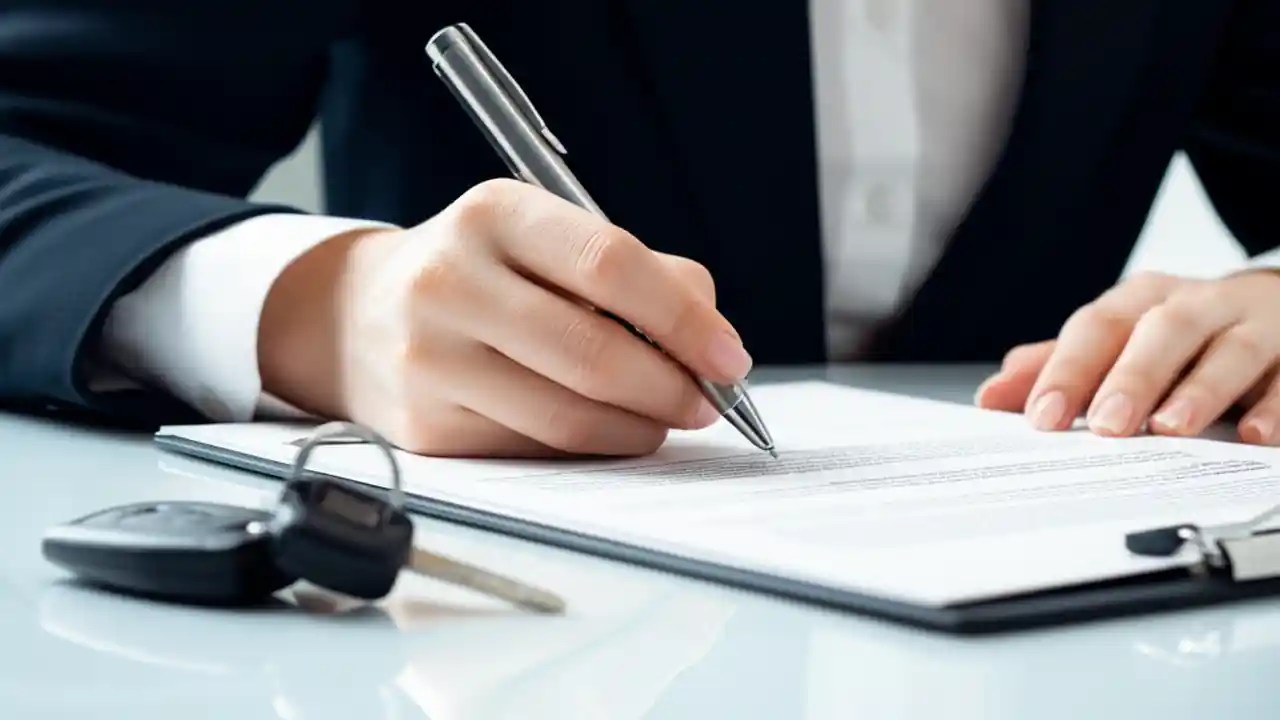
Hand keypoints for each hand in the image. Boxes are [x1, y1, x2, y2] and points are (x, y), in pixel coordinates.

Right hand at [257, 178, 749, 456]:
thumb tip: (711, 338)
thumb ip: (641, 272)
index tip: (729, 357)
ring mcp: (429, 360)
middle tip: (709, 400)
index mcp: (493, 215)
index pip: (609, 265)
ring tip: (666, 417)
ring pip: (567, 416)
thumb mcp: (547, 238)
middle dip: (672, 387)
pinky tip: (609, 428)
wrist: (357, 316)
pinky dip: (592, 446)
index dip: (684, 320)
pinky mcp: (425, 428)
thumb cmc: (483, 273)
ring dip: (640, 426)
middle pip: (592, 353)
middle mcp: (450, 282)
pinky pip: (536, 450)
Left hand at [975, 270, 1279, 444]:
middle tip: (1105, 424)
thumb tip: (991, 396)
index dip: (1067, 371)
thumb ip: (1059, 367)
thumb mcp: (1120, 341)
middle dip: (1132, 377)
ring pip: (1229, 350)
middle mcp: (1199, 305)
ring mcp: (1256, 326)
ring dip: (1201, 389)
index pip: (1096, 328)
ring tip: (1172, 428)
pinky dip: (1276, 405)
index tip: (1042, 418)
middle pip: (1162, 330)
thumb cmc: (1183, 335)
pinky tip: (1256, 435)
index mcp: (1143, 301)